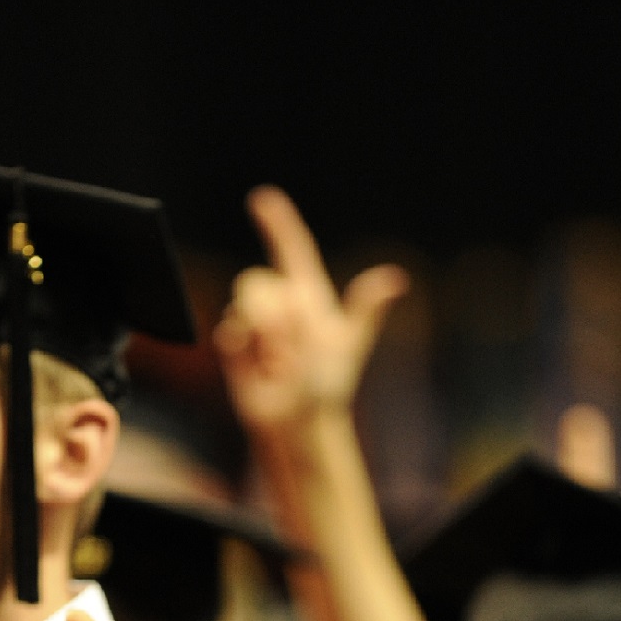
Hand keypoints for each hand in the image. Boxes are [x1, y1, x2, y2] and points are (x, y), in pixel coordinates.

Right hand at [215, 187, 408, 437]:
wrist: (300, 421)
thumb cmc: (328, 385)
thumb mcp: (349, 344)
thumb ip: (365, 309)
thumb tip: (394, 280)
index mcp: (307, 294)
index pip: (290, 248)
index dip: (277, 222)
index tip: (261, 199)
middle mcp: (279, 302)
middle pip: (258, 280)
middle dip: (272, 314)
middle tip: (290, 348)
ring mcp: (254, 323)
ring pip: (242, 305)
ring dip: (262, 336)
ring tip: (277, 362)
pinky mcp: (234, 344)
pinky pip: (227, 331)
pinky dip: (242, 349)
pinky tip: (256, 368)